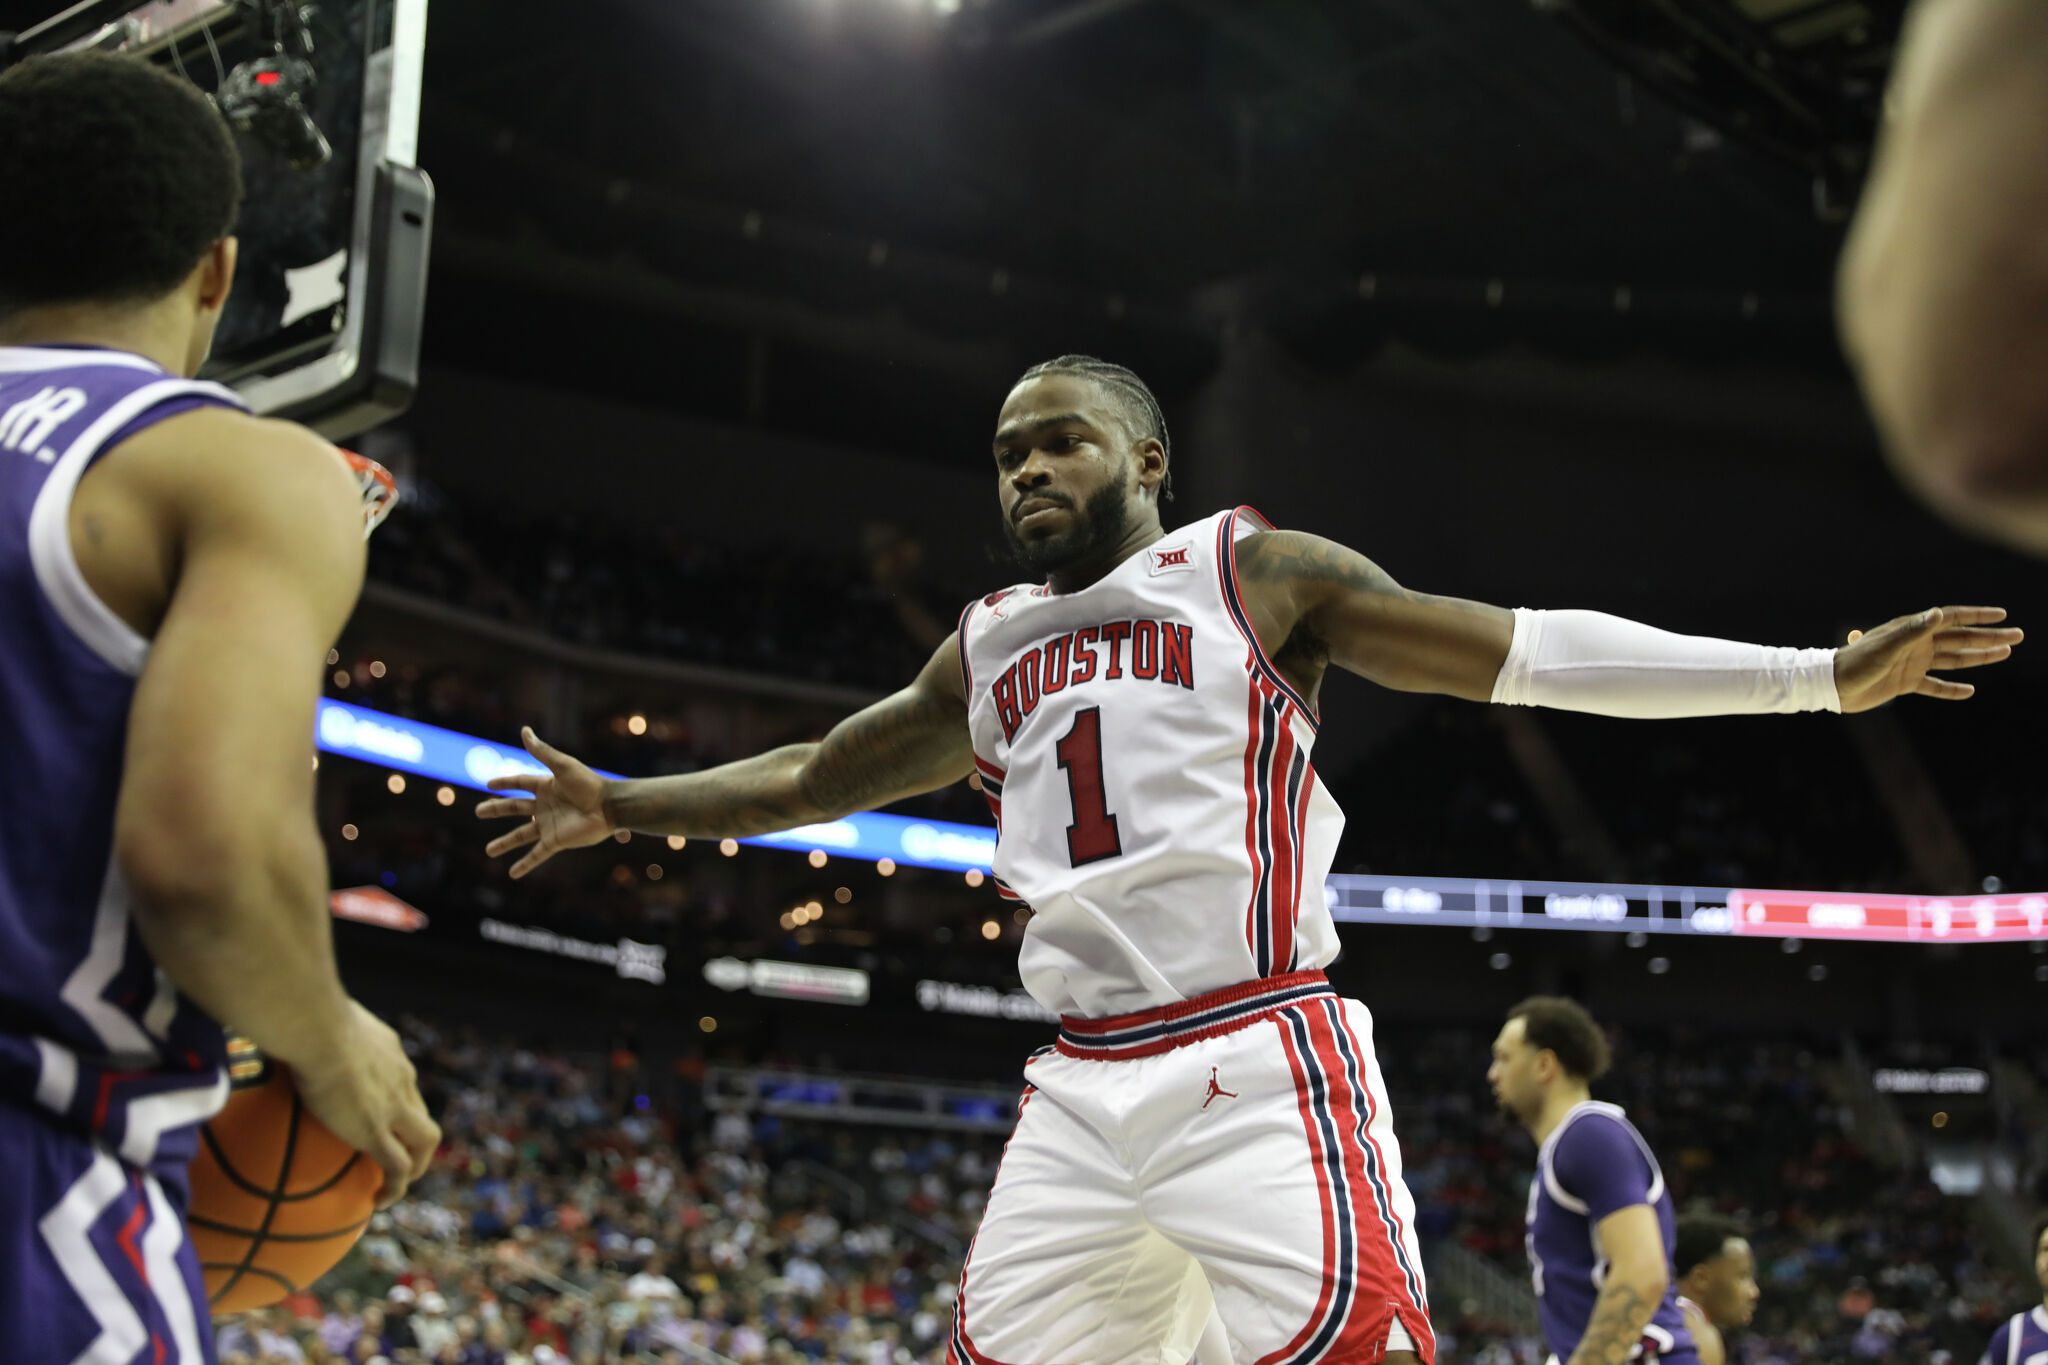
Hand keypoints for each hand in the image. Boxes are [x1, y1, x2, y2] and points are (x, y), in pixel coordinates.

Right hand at [290, 1001, 438, 1207]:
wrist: (318, 1031)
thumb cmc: (304, 1017)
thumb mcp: (312, 1019)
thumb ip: (303, 1029)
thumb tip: (270, 1028)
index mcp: (387, 1050)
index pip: (399, 1077)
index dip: (393, 1097)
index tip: (378, 1110)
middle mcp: (400, 1077)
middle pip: (418, 1110)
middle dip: (413, 1133)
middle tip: (395, 1152)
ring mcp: (394, 1106)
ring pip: (424, 1141)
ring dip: (416, 1164)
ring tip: (395, 1185)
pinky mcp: (377, 1131)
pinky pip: (397, 1167)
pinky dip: (395, 1187)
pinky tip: (378, 1203)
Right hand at [475, 727, 614, 877]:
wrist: (609, 806)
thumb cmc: (588, 783)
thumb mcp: (562, 765)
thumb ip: (542, 751)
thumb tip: (525, 730)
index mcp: (546, 786)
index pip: (519, 783)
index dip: (504, 783)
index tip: (489, 784)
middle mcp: (545, 806)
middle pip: (514, 808)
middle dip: (496, 810)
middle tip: (478, 811)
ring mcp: (549, 825)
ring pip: (521, 835)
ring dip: (505, 843)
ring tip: (488, 851)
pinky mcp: (556, 841)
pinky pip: (537, 855)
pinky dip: (525, 864)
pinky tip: (512, 874)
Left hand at [1834, 606, 2020, 711]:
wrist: (1833, 686)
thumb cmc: (1857, 662)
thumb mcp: (1886, 646)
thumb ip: (1913, 630)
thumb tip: (1938, 613)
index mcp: (1913, 630)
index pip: (1952, 618)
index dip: (1977, 615)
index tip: (2002, 614)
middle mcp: (1917, 644)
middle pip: (1960, 638)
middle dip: (1989, 636)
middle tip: (2018, 635)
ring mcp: (1912, 663)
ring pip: (1953, 659)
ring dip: (1979, 656)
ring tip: (2005, 653)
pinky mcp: (1905, 683)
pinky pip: (1935, 685)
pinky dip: (1952, 688)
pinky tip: (1970, 690)